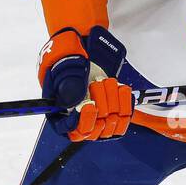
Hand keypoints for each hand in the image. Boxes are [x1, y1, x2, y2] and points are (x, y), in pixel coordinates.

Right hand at [38, 26, 133, 140]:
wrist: (86, 54)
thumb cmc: (69, 58)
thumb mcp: (64, 66)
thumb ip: (68, 82)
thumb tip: (74, 101)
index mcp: (59, 113)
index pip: (70, 130)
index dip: (81, 121)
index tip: (89, 105)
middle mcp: (78, 121)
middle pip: (93, 130)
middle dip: (100, 104)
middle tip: (96, 83)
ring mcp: (97, 120)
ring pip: (110, 126)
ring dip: (112, 100)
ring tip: (106, 81)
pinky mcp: (114, 115)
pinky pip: (124, 119)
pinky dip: (125, 102)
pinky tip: (120, 88)